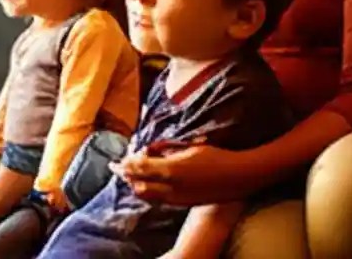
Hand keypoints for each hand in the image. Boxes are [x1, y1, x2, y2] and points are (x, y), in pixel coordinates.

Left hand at [111, 144, 242, 204]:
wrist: (237, 178)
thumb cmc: (215, 156)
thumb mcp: (189, 147)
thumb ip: (166, 149)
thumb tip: (149, 150)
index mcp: (172, 169)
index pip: (139, 167)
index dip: (125, 164)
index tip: (115, 161)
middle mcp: (171, 186)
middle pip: (138, 183)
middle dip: (127, 176)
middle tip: (120, 168)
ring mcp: (176, 198)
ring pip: (145, 195)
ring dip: (136, 184)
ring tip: (131, 176)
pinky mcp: (182, 203)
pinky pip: (157, 200)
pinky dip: (147, 191)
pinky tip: (147, 184)